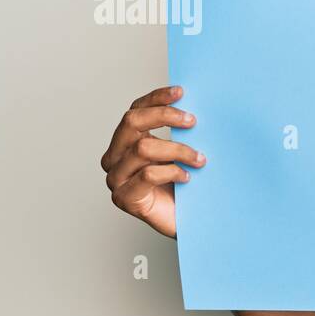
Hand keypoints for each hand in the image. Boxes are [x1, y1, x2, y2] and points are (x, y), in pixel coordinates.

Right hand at [101, 85, 205, 237]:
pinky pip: (148, 174)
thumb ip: (180, 132)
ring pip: (144, 148)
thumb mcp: (182, 153)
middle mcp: (115, 157)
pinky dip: (173, 172)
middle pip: (132, 122)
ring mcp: (117, 178)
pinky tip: (188, 178)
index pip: (135, 110)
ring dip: (178, 150)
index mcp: (125, 142)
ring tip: (200, 159)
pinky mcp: (125, 198)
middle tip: (193, 121)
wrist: (190, 224)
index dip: (156, 98)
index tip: (181, 92)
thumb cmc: (186, 187)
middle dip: (165, 116)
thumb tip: (196, 106)